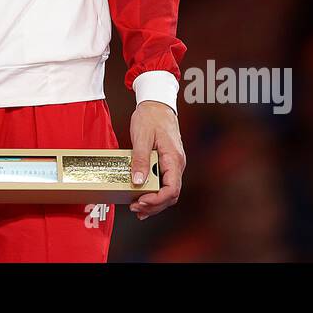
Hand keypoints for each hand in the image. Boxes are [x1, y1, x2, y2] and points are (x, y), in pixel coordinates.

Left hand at [129, 100, 184, 219]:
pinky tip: (142, 198)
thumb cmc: (151, 117)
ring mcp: (172, 164)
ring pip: (167, 191)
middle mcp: (177, 164)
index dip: (157, 199)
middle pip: (170, 195)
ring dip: (154, 202)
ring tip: (137, 207)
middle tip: (135, 208)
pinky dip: (154, 193)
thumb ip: (140, 159)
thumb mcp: (142, 137)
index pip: (172, 189)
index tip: (142, 201)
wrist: (157, 104)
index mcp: (173, 159)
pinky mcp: (166, 163)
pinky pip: (163, 183)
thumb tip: (138, 181)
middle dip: (154, 205)